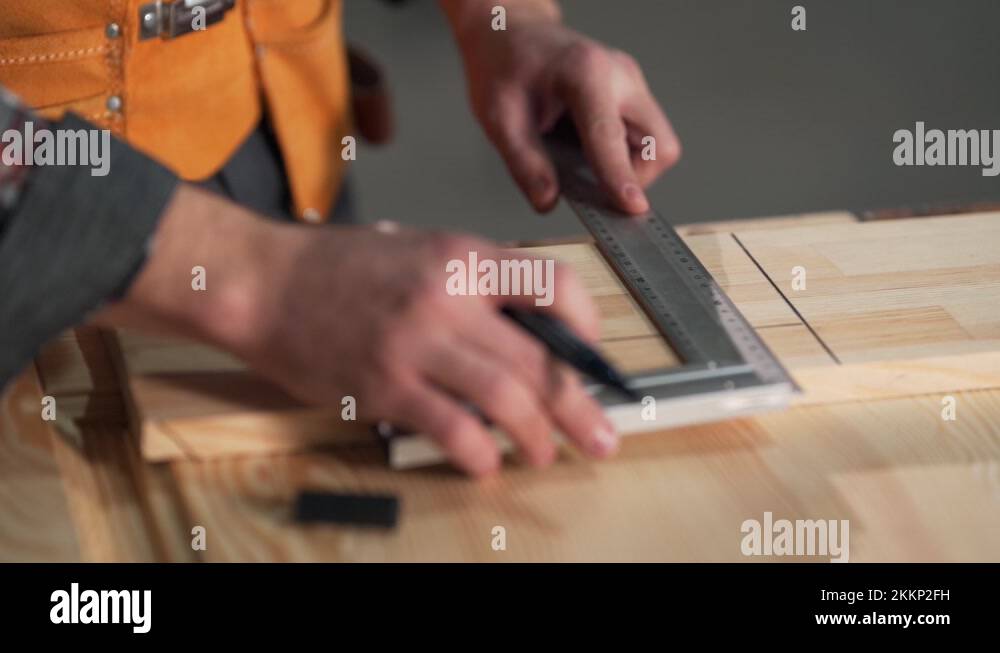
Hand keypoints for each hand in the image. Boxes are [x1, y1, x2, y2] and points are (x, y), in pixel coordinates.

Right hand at [98, 185, 618, 475]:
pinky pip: (451, 428)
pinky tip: (485, 461)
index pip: (554, 286)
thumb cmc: (341, 267)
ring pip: (506, 397)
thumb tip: (534, 330)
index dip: (587, 327)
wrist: (265, 282)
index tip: (591, 355)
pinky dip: (479, 453)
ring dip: (537, 435)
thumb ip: (478, 283)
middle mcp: (447, 297)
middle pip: (540, 358)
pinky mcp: (384, 385)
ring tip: (545, 453)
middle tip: (601, 435)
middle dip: (580, 407)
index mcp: (463, 256)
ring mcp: (415, 343)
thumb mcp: (423, 249)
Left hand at [443, 0, 680, 213]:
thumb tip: (548, 201)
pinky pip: (645, 137)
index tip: (631, 208)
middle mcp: (620, 75)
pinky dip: (624, 155)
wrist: (512, 34)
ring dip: (630, 167)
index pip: (610, 135)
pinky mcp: (633, 93)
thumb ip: (525, 163)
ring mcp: (632, 82)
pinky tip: (590, 151)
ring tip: (586, 166)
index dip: (621, 177)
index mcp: (585, 73)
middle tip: (596, 188)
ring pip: (658, 143)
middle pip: (658, 143)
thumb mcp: (499, 117)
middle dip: (635, 176)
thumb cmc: (505, 67)